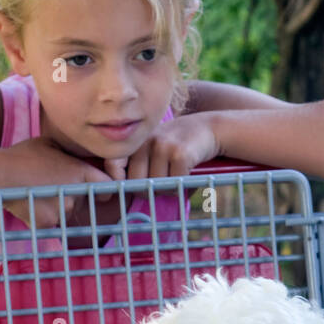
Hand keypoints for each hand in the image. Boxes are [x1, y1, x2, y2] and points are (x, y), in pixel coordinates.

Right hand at [0, 136, 116, 226]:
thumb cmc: (23, 155)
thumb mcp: (50, 145)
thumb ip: (71, 154)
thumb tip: (83, 158)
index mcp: (80, 172)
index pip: (107, 187)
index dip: (103, 189)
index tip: (98, 191)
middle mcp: (75, 193)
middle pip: (84, 201)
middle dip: (74, 195)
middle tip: (51, 184)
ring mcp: (62, 211)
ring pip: (67, 212)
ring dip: (58, 205)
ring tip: (38, 191)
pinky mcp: (48, 223)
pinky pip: (53, 221)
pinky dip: (44, 215)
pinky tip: (31, 203)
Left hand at [104, 113, 222, 182]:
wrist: (210, 128)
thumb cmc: (180, 145)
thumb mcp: (155, 148)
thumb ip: (139, 166)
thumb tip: (125, 196)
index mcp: (137, 141)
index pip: (113, 163)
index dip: (117, 180)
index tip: (126, 189)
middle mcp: (147, 141)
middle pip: (135, 182)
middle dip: (147, 191)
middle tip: (159, 188)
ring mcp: (163, 146)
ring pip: (156, 185)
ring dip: (167, 190)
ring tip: (175, 178)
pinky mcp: (180, 153)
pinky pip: (174, 183)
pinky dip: (181, 187)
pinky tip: (186, 175)